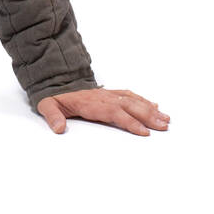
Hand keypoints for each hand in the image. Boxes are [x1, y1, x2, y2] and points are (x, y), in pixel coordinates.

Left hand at [37, 88, 169, 135]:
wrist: (56, 82)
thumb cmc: (56, 98)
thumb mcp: (47, 106)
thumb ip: (52, 116)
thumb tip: (58, 128)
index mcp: (90, 102)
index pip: (114, 112)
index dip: (129, 121)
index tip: (144, 131)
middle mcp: (103, 97)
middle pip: (129, 106)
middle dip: (147, 116)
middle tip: (164, 126)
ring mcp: (108, 94)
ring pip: (132, 100)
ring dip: (150, 109)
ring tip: (165, 119)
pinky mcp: (111, 93)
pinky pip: (129, 95)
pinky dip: (143, 100)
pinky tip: (155, 106)